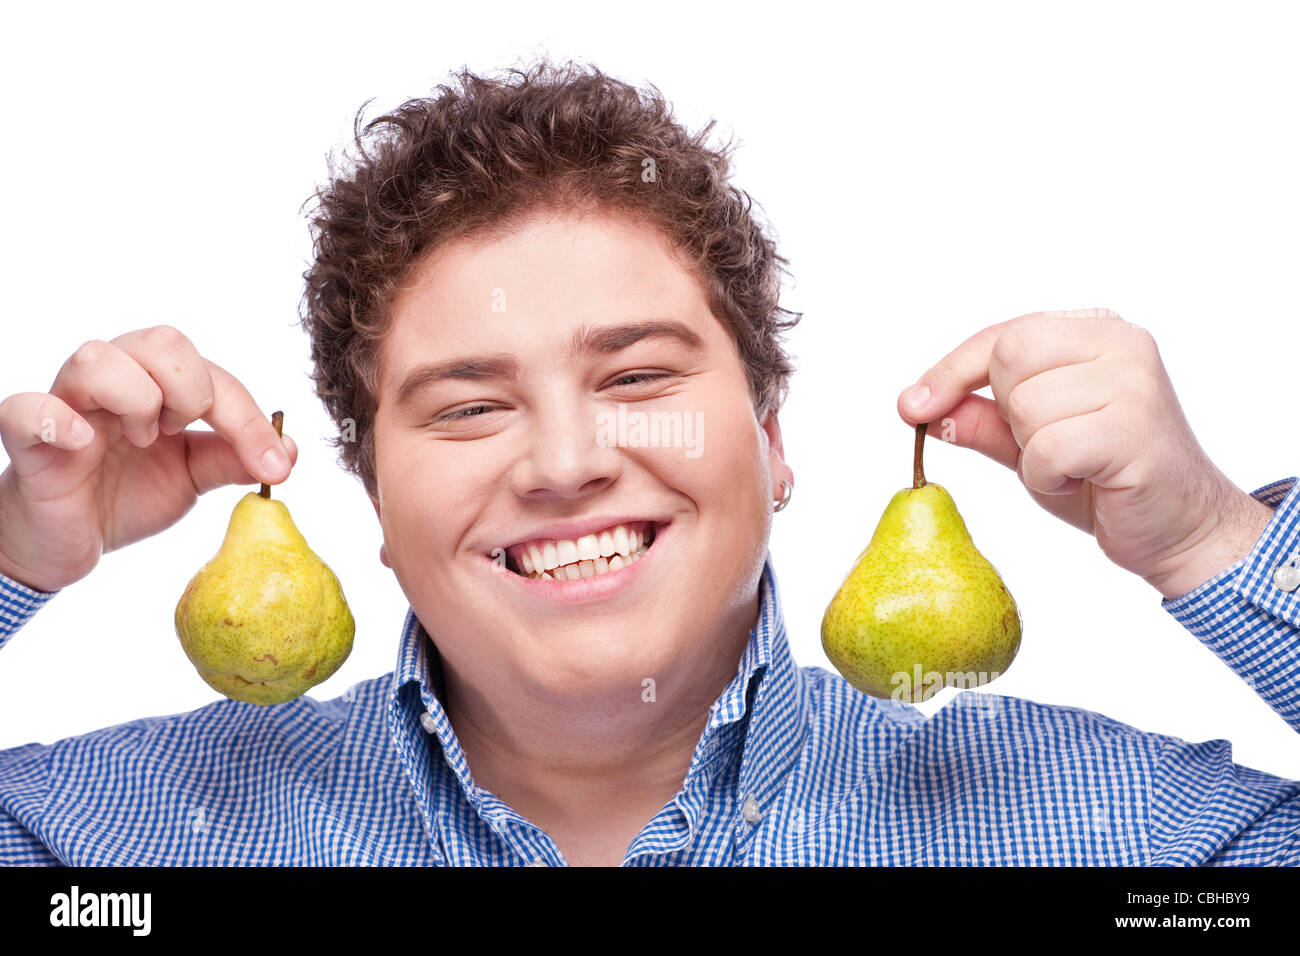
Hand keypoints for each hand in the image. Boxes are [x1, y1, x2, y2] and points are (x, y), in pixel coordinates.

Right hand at [0, 326, 298, 592]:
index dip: (248, 418)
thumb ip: (233, 459)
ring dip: (137, 398)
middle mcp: (114, 381)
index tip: (274, 465)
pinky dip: (57, 420)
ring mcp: (68, 405)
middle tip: (184, 433)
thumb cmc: (125, 493)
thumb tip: (290, 450)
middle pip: (160, 341)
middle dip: (192, 389)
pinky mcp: (28, 439)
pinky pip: (26, 409)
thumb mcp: (192, 478)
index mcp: (158, 384)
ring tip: (141, 440)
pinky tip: (84, 443)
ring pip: (99, 358)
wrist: (68, 540)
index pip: (212, 374)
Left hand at [896, 308, 1273, 599]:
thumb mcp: (1028, 444)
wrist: (1179, 528)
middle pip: (1008, 358)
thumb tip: (921, 407)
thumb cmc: (1106, 481)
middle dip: (1006, 414)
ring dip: (1031, 454)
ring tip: (1072, 467)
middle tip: (1043, 444)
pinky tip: (1084, 482)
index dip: (950, 371)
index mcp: (1095, 332)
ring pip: (1024, 407)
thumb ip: (981, 420)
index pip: (1001, 336)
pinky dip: (1048, 477)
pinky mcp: (1136, 429)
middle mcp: (1121, 343)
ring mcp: (1134, 383)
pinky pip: (1048, 448)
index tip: (912, 405)